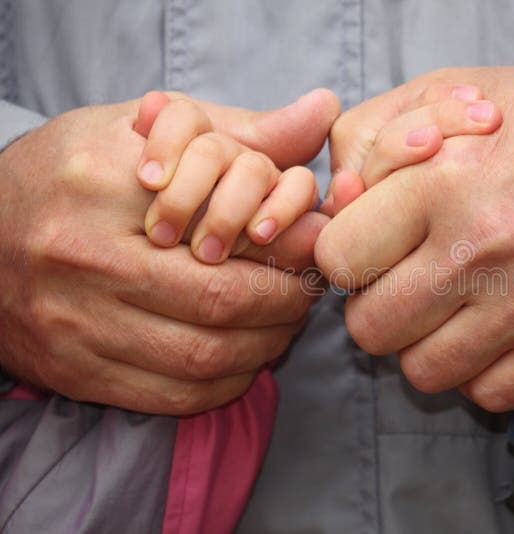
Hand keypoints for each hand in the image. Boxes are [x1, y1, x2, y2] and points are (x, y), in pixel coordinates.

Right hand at [0, 91, 337, 413]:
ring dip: (266, 347)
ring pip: (204, 357)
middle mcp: (84, 259)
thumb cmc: (75, 173)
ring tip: (284, 322)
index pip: (227, 230)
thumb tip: (323, 110)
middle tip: (308, 290)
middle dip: (286, 302)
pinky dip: (226, 383)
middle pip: (221, 301)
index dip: (289, 249)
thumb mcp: (145, 130)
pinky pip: (174, 397)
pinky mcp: (75, 372)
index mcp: (103, 184)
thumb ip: (238, 129)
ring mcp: (74, 324)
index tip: (314, 247)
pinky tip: (245, 357)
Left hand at [317, 64, 513, 411]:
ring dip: (427, 347)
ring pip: (425, 373)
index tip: (370, 255)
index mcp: (440, 180)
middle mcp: (483, 247)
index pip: (338, 260)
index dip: (346, 261)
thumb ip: (370, 142)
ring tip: (453, 310)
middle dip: (379, 310)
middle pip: (371, 330)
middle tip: (408, 286)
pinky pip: (491, 394)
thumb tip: (335, 204)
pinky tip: (495, 333)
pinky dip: (483, 372)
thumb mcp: (445, 93)